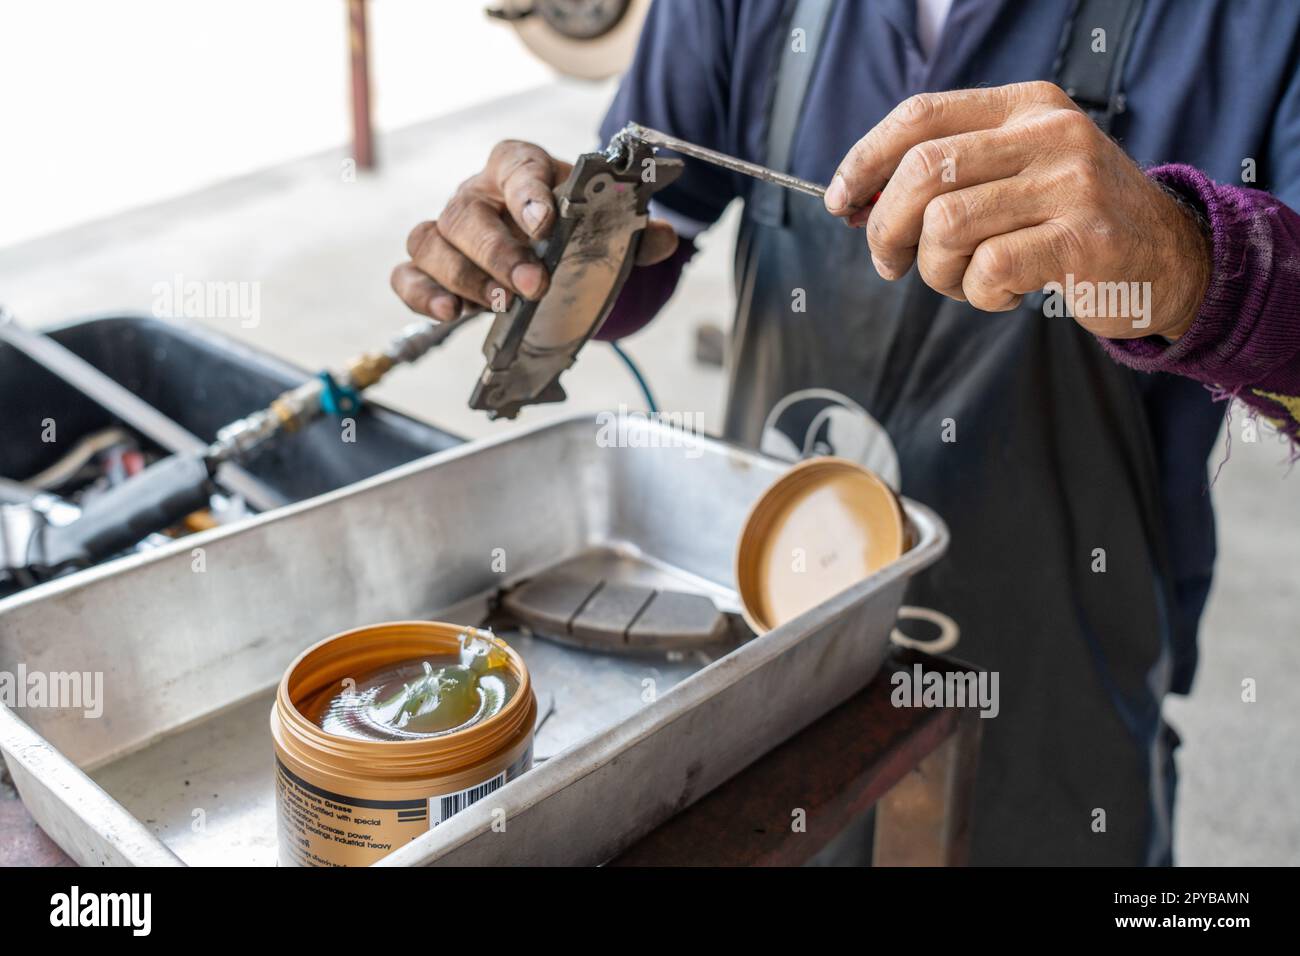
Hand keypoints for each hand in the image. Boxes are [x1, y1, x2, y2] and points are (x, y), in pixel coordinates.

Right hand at [393, 140, 679, 321]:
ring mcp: (449, 231)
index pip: (515, 164)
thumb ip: (635, 233)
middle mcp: (477, 195)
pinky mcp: (432, 268)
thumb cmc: (572, 229)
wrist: (548, 246)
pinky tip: (453, 315)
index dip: (526, 190)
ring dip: (461, 277)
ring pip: (429, 240)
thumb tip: (663, 239)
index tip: (546, 221)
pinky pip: (408, 274)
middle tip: (532, 286)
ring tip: (498, 307)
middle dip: (498, 253)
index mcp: (519, 169)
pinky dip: (421, 294)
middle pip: (466, 212)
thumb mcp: (607, 228)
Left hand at [824, 82, 1209, 339]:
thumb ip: (951, 176)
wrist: (1172, 259)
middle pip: (922, 171)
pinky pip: (988, 269)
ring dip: (935, 270)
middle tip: (890, 263)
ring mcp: (1070, 185)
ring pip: (946, 226)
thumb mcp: (1020, 173)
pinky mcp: (1084, 241)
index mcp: (1026, 106)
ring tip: (962, 280)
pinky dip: (979, 295)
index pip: (920, 115)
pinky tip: (1004, 294)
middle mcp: (1050, 134)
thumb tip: (859, 201)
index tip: (840, 202)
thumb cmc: (1073, 221)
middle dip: (886, 227)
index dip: (865, 160)